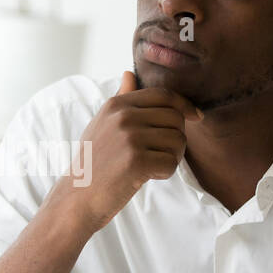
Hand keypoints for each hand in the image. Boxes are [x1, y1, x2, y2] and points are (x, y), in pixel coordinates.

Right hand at [47, 70, 202, 232]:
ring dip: (171, 157)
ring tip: (150, 166)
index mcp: (116, 105)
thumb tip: (129, 74)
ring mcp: (129, 138)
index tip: (196, 117)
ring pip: (177, 141)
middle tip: (160, 153)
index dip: (184, 105)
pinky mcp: (136, 161)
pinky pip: (171, 163)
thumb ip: (120, 98)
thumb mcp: (101, 124)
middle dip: (176, 137)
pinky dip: (165, 173)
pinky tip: (147, 177)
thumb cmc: (93, 163)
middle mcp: (123, 117)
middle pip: (175, 118)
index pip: (163, 95)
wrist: (76, 198)